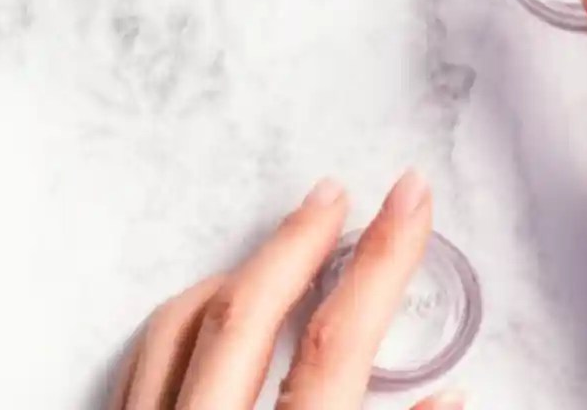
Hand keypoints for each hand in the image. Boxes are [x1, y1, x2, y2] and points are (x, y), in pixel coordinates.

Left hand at [107, 171, 463, 409]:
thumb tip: (445, 398)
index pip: (336, 345)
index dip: (381, 263)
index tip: (409, 202)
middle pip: (242, 313)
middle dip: (296, 242)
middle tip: (334, 197)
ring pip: (176, 327)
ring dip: (236, 277)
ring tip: (281, 253)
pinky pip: (141, 364)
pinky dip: (184, 324)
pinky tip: (216, 314)